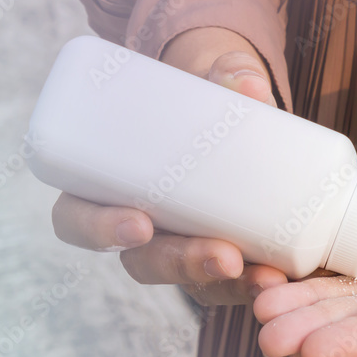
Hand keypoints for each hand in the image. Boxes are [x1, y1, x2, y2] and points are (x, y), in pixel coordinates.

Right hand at [50, 27, 290, 305]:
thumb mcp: (208, 82)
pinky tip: (280, 278)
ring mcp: (179, 246)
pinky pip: (228, 282)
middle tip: (222, 256)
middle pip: (141, 262)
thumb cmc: (200, 101)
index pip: (76, 218)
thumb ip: (227, 73)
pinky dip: (254, 283)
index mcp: (104, 184)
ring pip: (189, 281)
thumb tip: (249, 83)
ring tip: (263, 275)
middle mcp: (137, 225)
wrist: (236, 118)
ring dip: (224, 282)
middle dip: (181, 264)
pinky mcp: (218, 256)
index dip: (97, 228)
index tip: (139, 224)